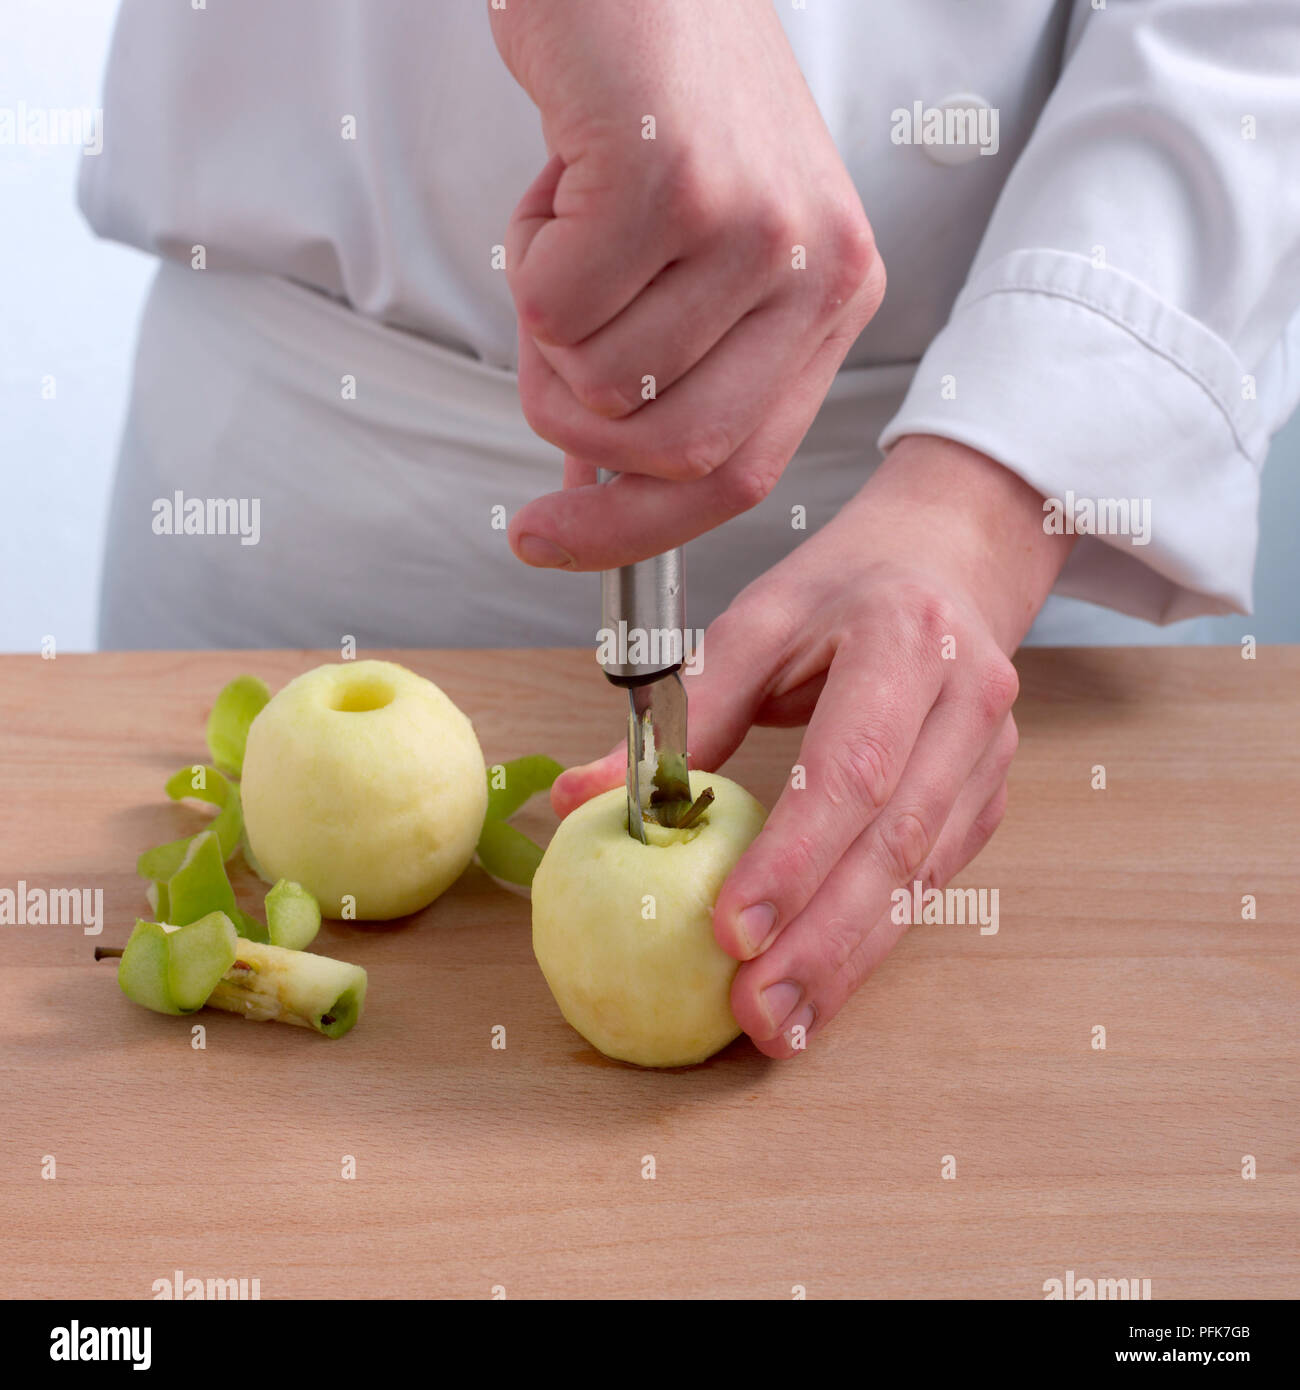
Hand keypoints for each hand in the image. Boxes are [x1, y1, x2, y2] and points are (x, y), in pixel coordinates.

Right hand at [489, 0, 884, 569]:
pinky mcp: (675, 185)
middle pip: (678, 454)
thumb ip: (672, 376)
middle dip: (576, 431)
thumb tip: (597, 494)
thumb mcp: (697, 257)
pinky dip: (525, 259)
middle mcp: (815, 270)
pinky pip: (555, 308)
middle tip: (543, 353)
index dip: (636, 532)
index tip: (547, 540)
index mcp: (831, 299)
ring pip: (605, 385)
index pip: (741, 474)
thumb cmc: (661, 107)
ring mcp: (754, 228)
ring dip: (546, 327)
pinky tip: (562, 181)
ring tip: (572, 225)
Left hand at [551, 437, 1075, 1057]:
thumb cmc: (840, 591)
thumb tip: (578, 796)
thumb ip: (680, 716)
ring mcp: (988, 756)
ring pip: (920, 878)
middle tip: (752, 1011)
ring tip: (781, 1027)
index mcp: (906, 640)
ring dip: (849, 961)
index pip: (853, 766)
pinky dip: (873, 940)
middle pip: (895, 841)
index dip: (794, 857)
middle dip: (821, 939)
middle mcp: (967, 702)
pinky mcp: (987, 797)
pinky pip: (930, 881)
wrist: (948, 561)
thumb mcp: (757, 623)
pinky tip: (823, 988)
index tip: (730, 931)